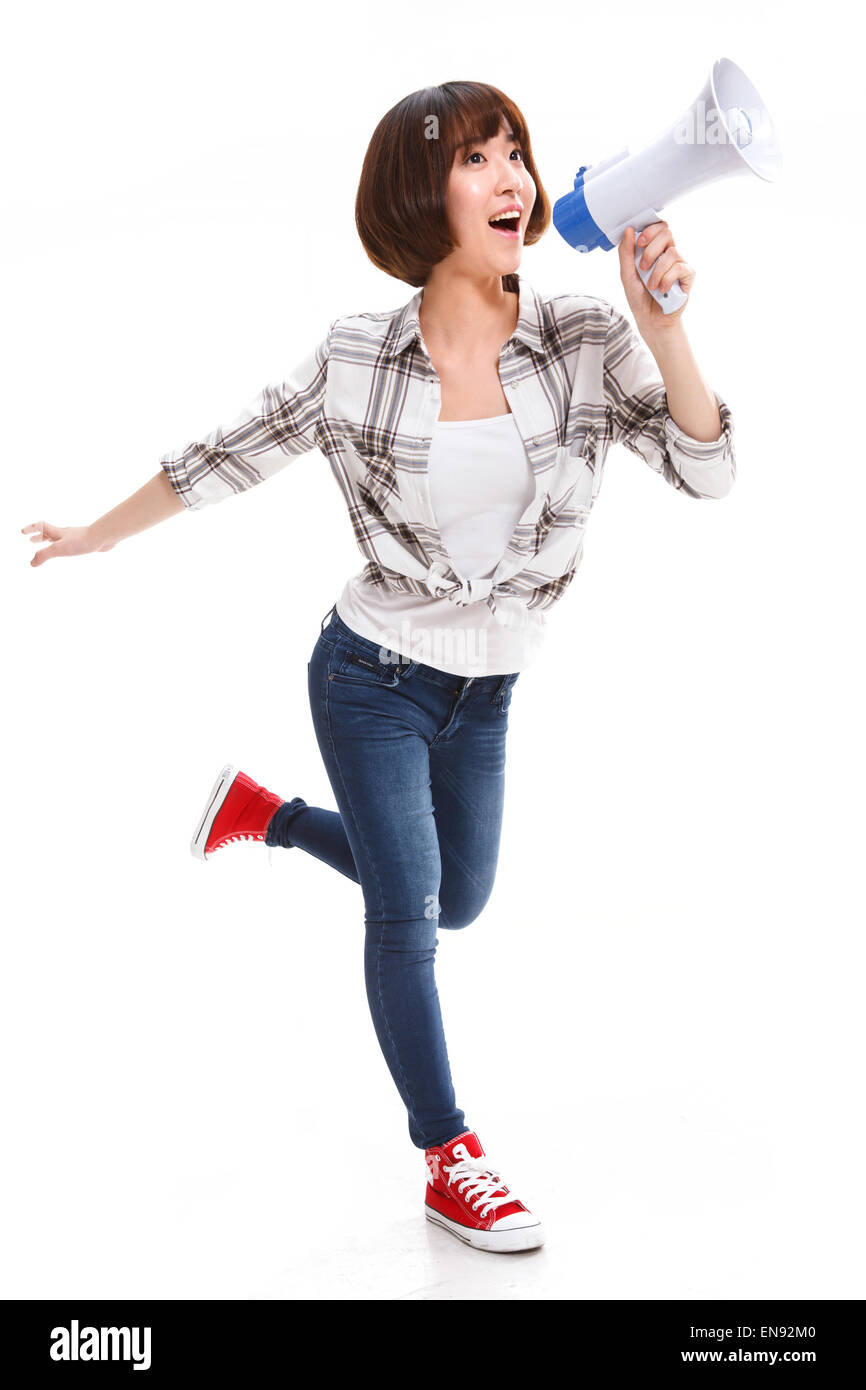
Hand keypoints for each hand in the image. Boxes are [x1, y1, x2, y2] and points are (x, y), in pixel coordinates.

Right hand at [20, 521, 109, 567]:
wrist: (104, 537)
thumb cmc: (81, 541)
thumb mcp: (58, 549)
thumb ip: (44, 555)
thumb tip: (32, 563)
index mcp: (57, 532)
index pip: (40, 527)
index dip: (31, 529)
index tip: (22, 532)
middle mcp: (65, 534)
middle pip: (49, 533)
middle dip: (39, 537)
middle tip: (31, 540)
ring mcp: (75, 538)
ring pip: (60, 539)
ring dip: (52, 542)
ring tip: (49, 546)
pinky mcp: (85, 543)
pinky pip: (72, 544)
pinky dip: (65, 546)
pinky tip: (71, 550)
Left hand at [618, 221, 694, 339]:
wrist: (650, 319)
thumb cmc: (639, 297)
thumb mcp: (627, 274)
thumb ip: (626, 253)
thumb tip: (628, 230)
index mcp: (655, 250)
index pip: (659, 228)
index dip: (650, 230)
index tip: (639, 242)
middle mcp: (669, 253)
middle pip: (667, 233)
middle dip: (651, 250)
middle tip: (643, 267)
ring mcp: (680, 263)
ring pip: (672, 252)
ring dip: (657, 271)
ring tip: (651, 286)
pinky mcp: (688, 275)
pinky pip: (679, 268)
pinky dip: (666, 279)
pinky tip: (662, 290)